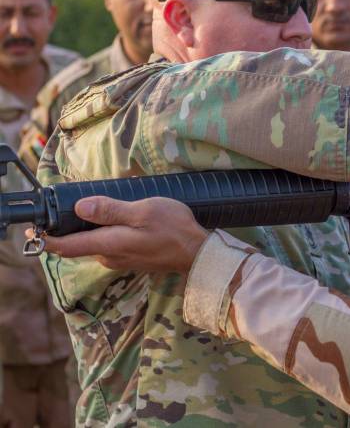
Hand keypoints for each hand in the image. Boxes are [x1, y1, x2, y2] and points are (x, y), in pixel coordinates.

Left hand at [28, 196, 207, 272]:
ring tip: (97, 208)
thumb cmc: (173, 228)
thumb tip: (79, 208)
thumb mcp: (143, 211)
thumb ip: (111, 210)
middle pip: (78, 245)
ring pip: (95, 244)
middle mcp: (109, 257)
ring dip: (91, 229)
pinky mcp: (132, 259)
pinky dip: (106, 233)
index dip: (46, 238)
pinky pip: (109, 246)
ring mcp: (121, 260)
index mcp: (108, 244)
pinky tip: (118, 220)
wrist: (197, 253)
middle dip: (69, 229)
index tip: (34, 228)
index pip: (66, 246)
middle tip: (67, 208)